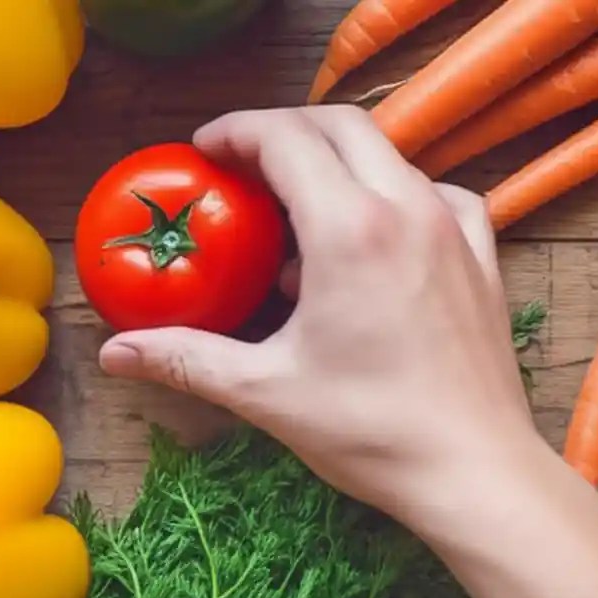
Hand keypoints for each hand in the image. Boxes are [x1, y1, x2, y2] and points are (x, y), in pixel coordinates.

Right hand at [98, 106, 545, 527]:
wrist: (475, 470)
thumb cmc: (370, 430)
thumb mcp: (266, 391)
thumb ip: (187, 359)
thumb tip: (114, 353)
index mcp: (349, 228)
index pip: (286, 139)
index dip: (237, 132)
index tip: (203, 150)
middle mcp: (407, 208)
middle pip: (341, 126)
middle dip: (285, 131)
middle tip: (242, 164)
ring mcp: (454, 228)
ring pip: (390, 156)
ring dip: (338, 162)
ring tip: (298, 213)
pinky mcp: (483, 257)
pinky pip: (439, 194)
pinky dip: (398, 194)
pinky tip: (380, 234)